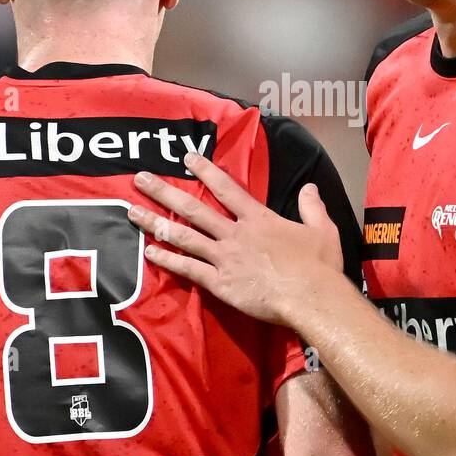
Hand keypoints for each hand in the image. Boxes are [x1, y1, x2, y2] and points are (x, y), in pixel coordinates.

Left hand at [127, 152, 343, 324]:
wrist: (312, 297)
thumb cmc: (319, 266)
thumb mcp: (322, 230)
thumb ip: (312, 207)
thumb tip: (310, 187)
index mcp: (258, 218)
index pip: (226, 188)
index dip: (205, 170)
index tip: (186, 158)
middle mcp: (235, 233)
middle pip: (193, 208)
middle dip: (164, 192)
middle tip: (140, 179)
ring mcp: (225, 258)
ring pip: (183, 236)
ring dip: (155, 223)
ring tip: (132, 212)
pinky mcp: (220, 283)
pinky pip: (188, 269)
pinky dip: (168, 260)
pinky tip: (149, 252)